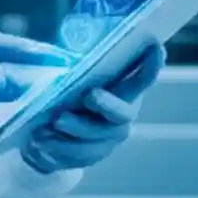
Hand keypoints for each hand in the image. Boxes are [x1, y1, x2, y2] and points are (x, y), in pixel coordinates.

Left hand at [21, 39, 164, 173]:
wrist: (45, 126)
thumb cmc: (61, 87)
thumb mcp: (66, 68)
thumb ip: (72, 57)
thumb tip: (66, 40)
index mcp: (121, 88)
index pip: (141, 77)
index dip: (151, 66)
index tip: (157, 47)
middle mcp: (121, 115)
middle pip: (122, 113)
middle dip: (108, 104)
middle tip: (89, 95)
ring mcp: (107, 139)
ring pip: (96, 139)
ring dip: (75, 130)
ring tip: (51, 123)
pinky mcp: (89, 157)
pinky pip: (77, 157)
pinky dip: (59, 149)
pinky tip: (40, 140)